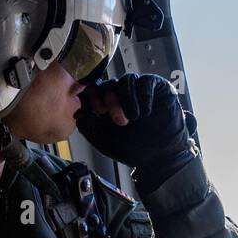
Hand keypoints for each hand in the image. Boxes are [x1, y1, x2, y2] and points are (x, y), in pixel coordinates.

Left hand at [76, 73, 196, 192]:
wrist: (160, 158)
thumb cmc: (133, 150)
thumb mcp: (104, 141)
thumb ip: (88, 126)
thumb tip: (76, 111)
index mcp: (108, 105)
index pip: (96, 89)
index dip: (93, 95)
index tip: (98, 111)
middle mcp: (123, 95)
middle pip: (110, 83)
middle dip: (110, 99)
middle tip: (119, 119)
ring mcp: (140, 90)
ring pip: (128, 79)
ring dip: (127, 98)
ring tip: (134, 117)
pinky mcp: (158, 88)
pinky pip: (147, 81)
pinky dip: (144, 95)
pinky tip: (147, 111)